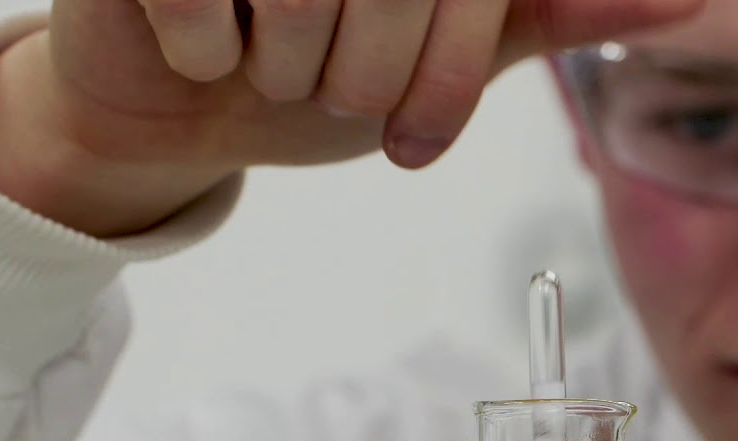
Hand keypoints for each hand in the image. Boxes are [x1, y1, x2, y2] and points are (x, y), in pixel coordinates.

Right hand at [0, 0, 702, 235]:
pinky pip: (201, 4)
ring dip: (288, 70)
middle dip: (368, 81)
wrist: (186, 100)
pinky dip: (204, 56)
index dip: (447, 71)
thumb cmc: (328, 69)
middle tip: (333, 96)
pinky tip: (199, 49)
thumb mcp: (455, 49)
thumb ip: (552, 12)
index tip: (414, 132)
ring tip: (267, 65)